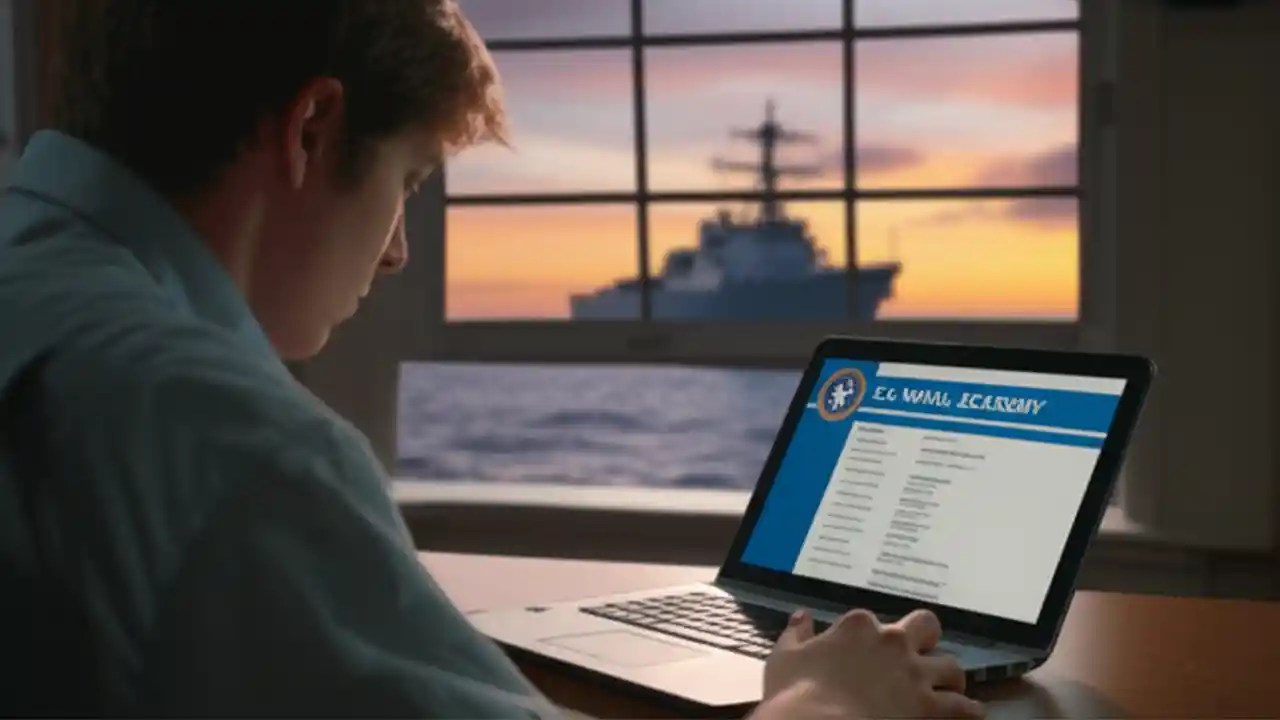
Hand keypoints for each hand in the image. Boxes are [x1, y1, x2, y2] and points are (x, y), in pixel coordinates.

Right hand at [755, 608, 985, 718]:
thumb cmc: (794, 694)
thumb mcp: (783, 658)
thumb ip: (796, 634)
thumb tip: (801, 617)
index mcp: (858, 626)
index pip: (871, 621)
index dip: (869, 638)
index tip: (864, 653)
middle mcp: (893, 642)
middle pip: (926, 626)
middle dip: (926, 639)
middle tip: (918, 657)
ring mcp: (914, 674)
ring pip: (951, 666)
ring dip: (949, 677)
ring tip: (947, 690)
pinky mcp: (930, 707)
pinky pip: (964, 707)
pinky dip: (969, 711)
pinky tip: (972, 714)